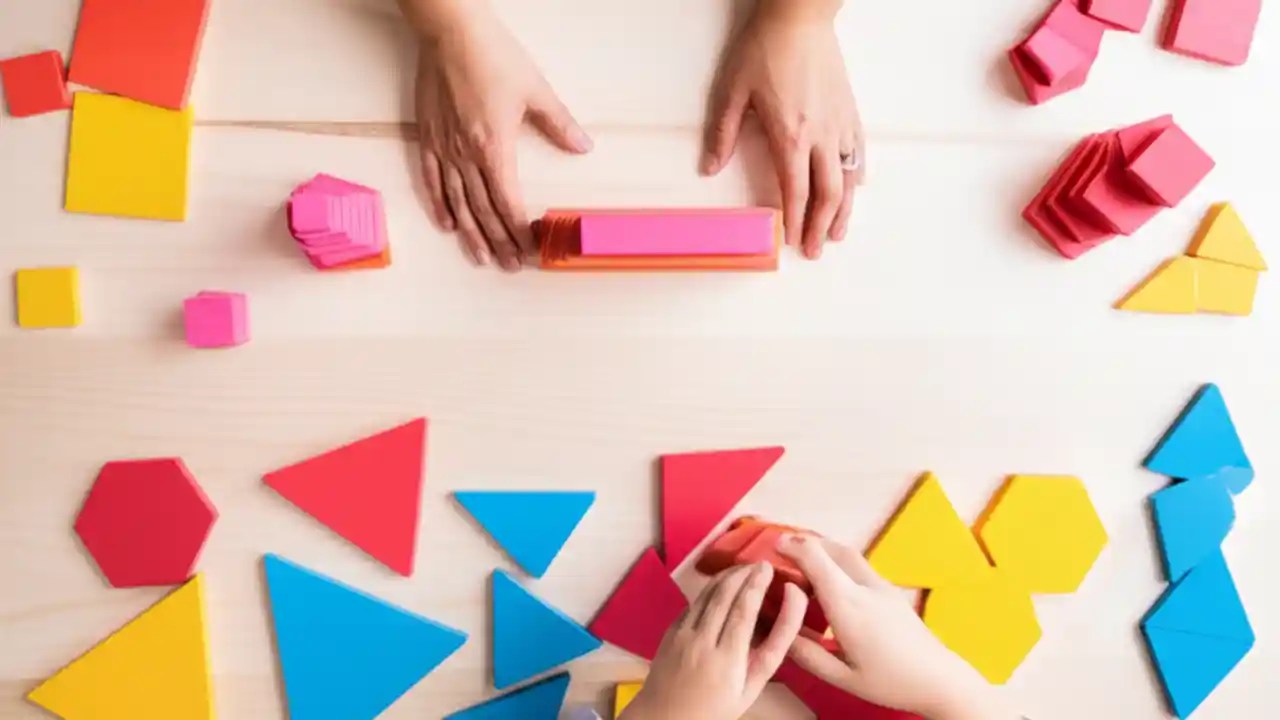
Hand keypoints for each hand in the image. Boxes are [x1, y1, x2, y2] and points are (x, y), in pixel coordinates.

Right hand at [406, 2, 591, 269]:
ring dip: (471, 234)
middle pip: (483, 209)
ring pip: (457, 202)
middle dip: (499, 241)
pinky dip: (440, 205)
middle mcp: (466, 154)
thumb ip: (559, 124)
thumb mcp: (535, 90)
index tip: (531, 250)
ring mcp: (444, 147)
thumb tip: (582, 147)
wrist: (449, 31)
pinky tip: (448, 225)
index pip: (508, 201)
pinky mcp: (427, 137)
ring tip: (483, 258)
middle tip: (512, 266)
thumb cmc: (492, 57)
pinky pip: (431, 180)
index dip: (519, 230)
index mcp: (494, 146)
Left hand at [621, 563, 807, 719]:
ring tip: (743, 568)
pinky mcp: (670, 633)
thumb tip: (787, 616)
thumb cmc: (716, 708)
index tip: (768, 569)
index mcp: (727, 661)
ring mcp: (682, 636)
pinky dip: (708, 590)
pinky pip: (692, 604)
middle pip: (724, 596)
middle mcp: (702, 643)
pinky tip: (720, 584)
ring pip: (706, 595)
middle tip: (759, 564)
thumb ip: (770, 652)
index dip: (756, 585)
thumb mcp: (751, 688)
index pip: (743, 611)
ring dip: (725, 577)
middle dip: (743, 574)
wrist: (666, 719)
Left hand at [702, 2, 864, 258]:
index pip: (795, 190)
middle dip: (820, 226)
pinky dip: (857, 177)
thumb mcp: (733, 90)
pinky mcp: (850, 111)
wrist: (800, 16)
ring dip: (843, 210)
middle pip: (827, 193)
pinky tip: (854, 190)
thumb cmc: (766, 49)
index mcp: (790, 135)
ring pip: (848, 178)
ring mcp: (840, 124)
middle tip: (814, 249)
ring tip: (836, 232)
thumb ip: (723, 133)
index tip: (791, 240)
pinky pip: (858, 153)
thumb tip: (710, 167)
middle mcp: (820, 135)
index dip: (794, 220)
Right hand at [778, 535, 1021, 719]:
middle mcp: (865, 588)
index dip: (792, 547)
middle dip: (805, 541)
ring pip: (848, 553)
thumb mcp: (842, 677)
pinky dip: (837, 560)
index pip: (816, 560)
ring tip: (802, 557)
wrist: (940, 679)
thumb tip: (779, 631)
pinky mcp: (891, 591)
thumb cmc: (890, 682)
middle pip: (832, 548)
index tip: (771, 546)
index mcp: (848, 607)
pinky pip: (858, 565)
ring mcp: (881, 586)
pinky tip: (830, 577)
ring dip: (822, 548)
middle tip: (782, 547)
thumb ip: (807, 654)